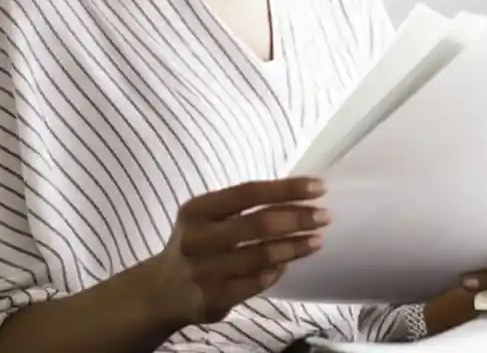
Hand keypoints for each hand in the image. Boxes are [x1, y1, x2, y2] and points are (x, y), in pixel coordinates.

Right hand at [147, 177, 329, 326]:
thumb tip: (298, 197)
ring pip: (262, 255)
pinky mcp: (213, 298)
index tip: (319, 188)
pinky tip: (287, 264)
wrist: (161, 291)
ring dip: (295, 246)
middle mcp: (197, 239)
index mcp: (197, 210)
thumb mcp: (207, 218)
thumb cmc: (197, 244)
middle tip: (324, 216)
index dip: (287, 189)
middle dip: (298, 218)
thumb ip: (242, 207)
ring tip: (316, 240)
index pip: (248, 192)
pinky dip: (276, 271)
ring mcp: (204, 271)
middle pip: (259, 224)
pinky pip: (256, 283)